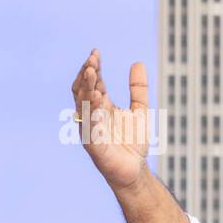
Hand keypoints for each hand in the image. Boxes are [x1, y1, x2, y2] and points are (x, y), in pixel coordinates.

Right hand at [70, 48, 151, 192]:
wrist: (135, 170)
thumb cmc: (133, 142)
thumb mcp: (139, 110)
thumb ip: (138, 89)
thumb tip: (138, 62)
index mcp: (101, 106)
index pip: (93, 83)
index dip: (93, 68)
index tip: (96, 52)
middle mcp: (92, 115)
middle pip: (83, 90)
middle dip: (87, 75)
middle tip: (92, 60)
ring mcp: (90, 129)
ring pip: (83, 105)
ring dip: (87, 88)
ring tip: (92, 72)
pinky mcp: (93, 144)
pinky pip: (90, 126)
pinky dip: (92, 112)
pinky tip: (97, 98)